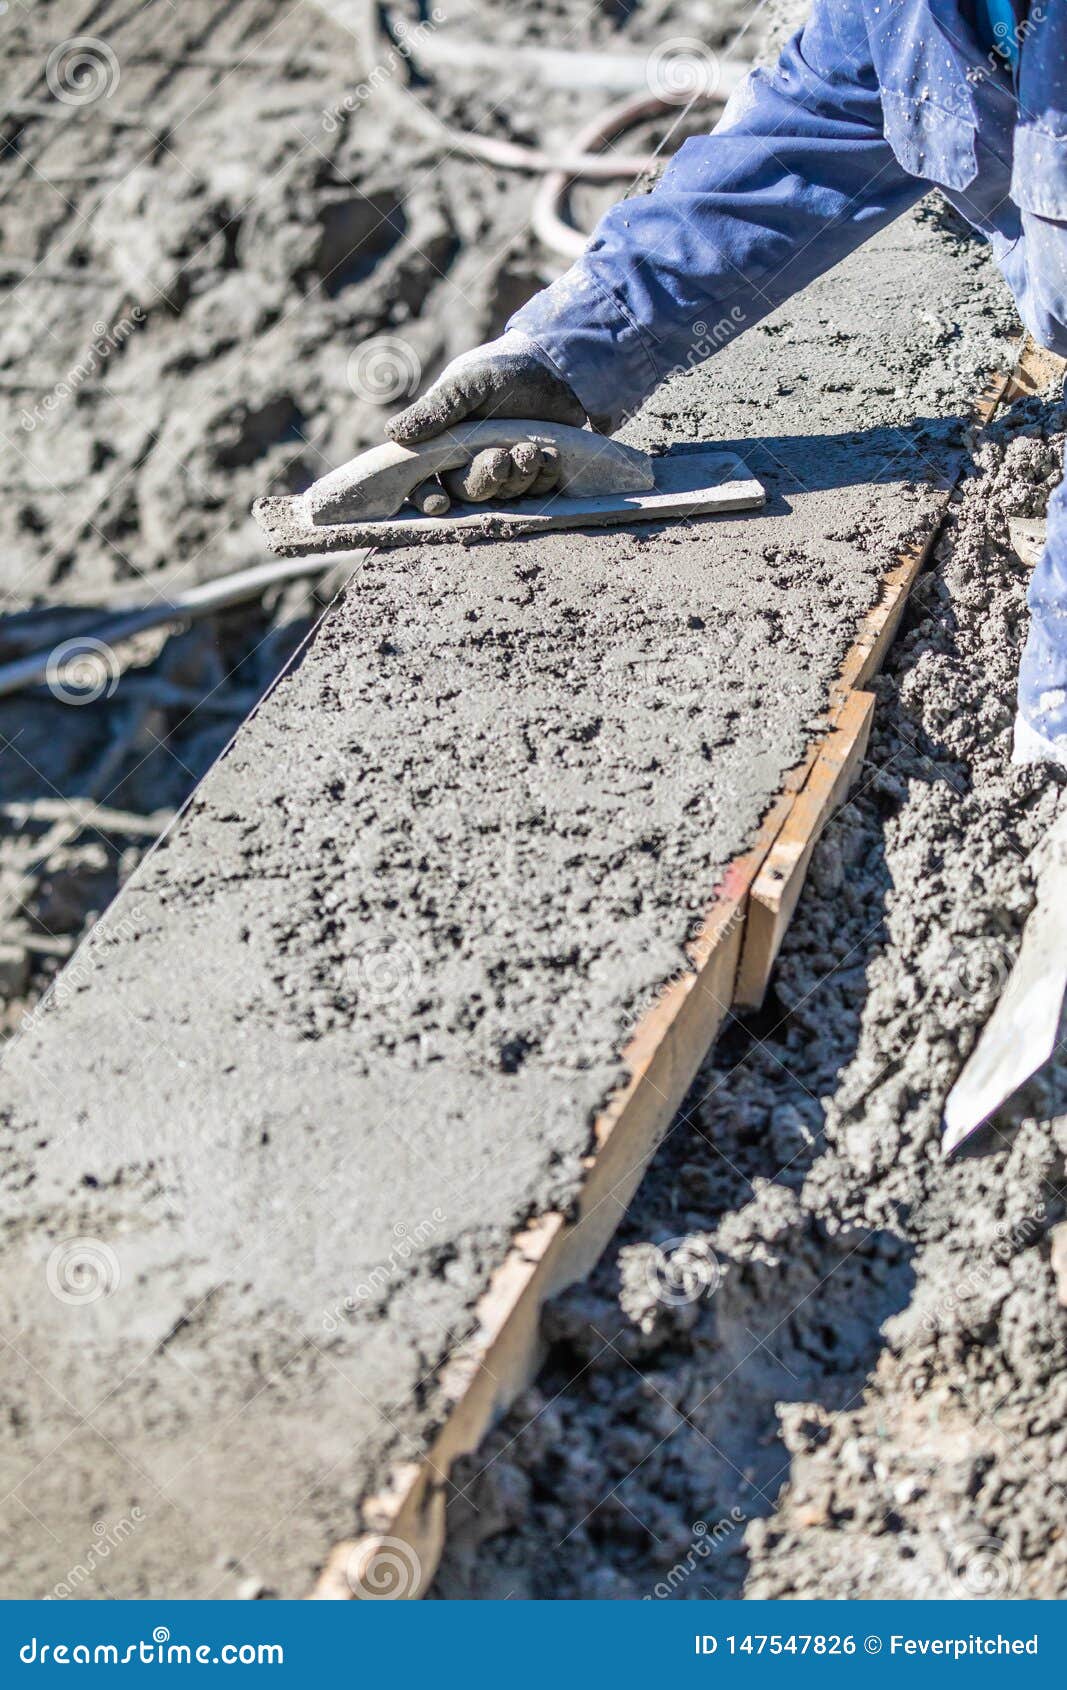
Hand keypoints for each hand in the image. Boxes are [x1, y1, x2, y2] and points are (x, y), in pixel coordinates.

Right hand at [387, 331, 586, 510]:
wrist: (554, 364)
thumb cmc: (501, 369)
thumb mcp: (465, 384)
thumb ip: (434, 410)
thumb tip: (393, 433)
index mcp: (446, 444)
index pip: (428, 482)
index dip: (429, 499)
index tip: (440, 503)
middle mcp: (472, 462)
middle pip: (469, 493)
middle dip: (485, 479)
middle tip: (500, 458)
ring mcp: (506, 471)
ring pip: (505, 494)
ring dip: (518, 475)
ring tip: (530, 448)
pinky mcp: (536, 472)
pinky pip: (538, 489)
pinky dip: (544, 474)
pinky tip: (549, 454)